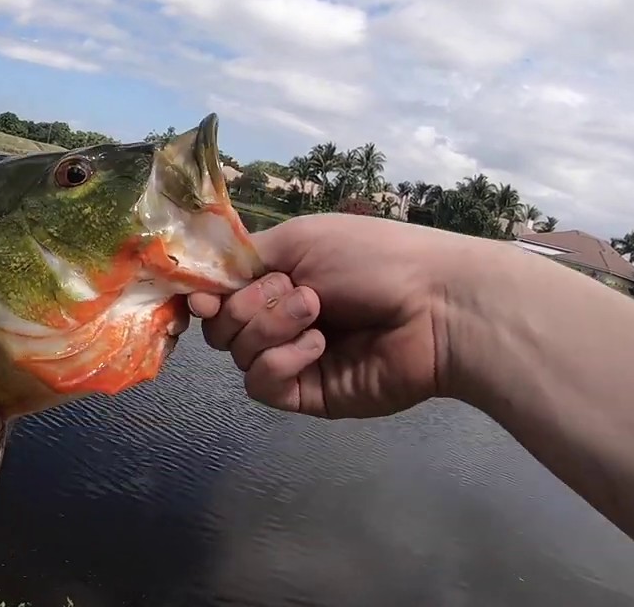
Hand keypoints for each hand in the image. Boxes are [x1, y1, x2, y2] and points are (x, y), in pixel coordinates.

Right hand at [190, 213, 476, 417]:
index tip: (203, 293)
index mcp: (279, 277)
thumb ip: (244, 260)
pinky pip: (262, 384)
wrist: (436, 306)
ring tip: (318, 313)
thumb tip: (197, 286)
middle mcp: (280, 318)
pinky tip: (318, 347)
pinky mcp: (307, 394)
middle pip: (221, 326)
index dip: (205, 294)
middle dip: (250, 306)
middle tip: (298, 292)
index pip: (218, 292)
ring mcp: (293, 358)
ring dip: (272, 328)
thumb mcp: (300, 239)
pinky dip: (281, 361)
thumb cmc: (373, 259)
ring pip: (239, 353)